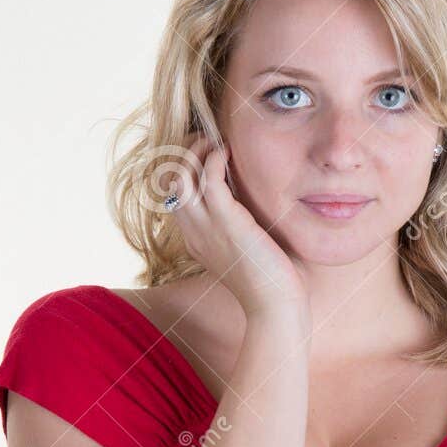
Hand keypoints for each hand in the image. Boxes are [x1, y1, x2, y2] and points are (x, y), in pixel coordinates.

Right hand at [165, 134, 308, 320]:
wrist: (275, 305)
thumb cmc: (269, 282)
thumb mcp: (244, 251)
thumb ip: (238, 227)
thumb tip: (251, 204)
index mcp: (197, 241)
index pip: (175, 198)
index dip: (183, 171)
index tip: (202, 155)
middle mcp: (195, 233)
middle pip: (171, 183)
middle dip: (184, 155)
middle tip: (205, 141)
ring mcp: (207, 228)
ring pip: (181, 178)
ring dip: (194, 152)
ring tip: (214, 142)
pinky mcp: (227, 222)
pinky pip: (209, 179)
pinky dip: (215, 159)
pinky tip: (228, 152)